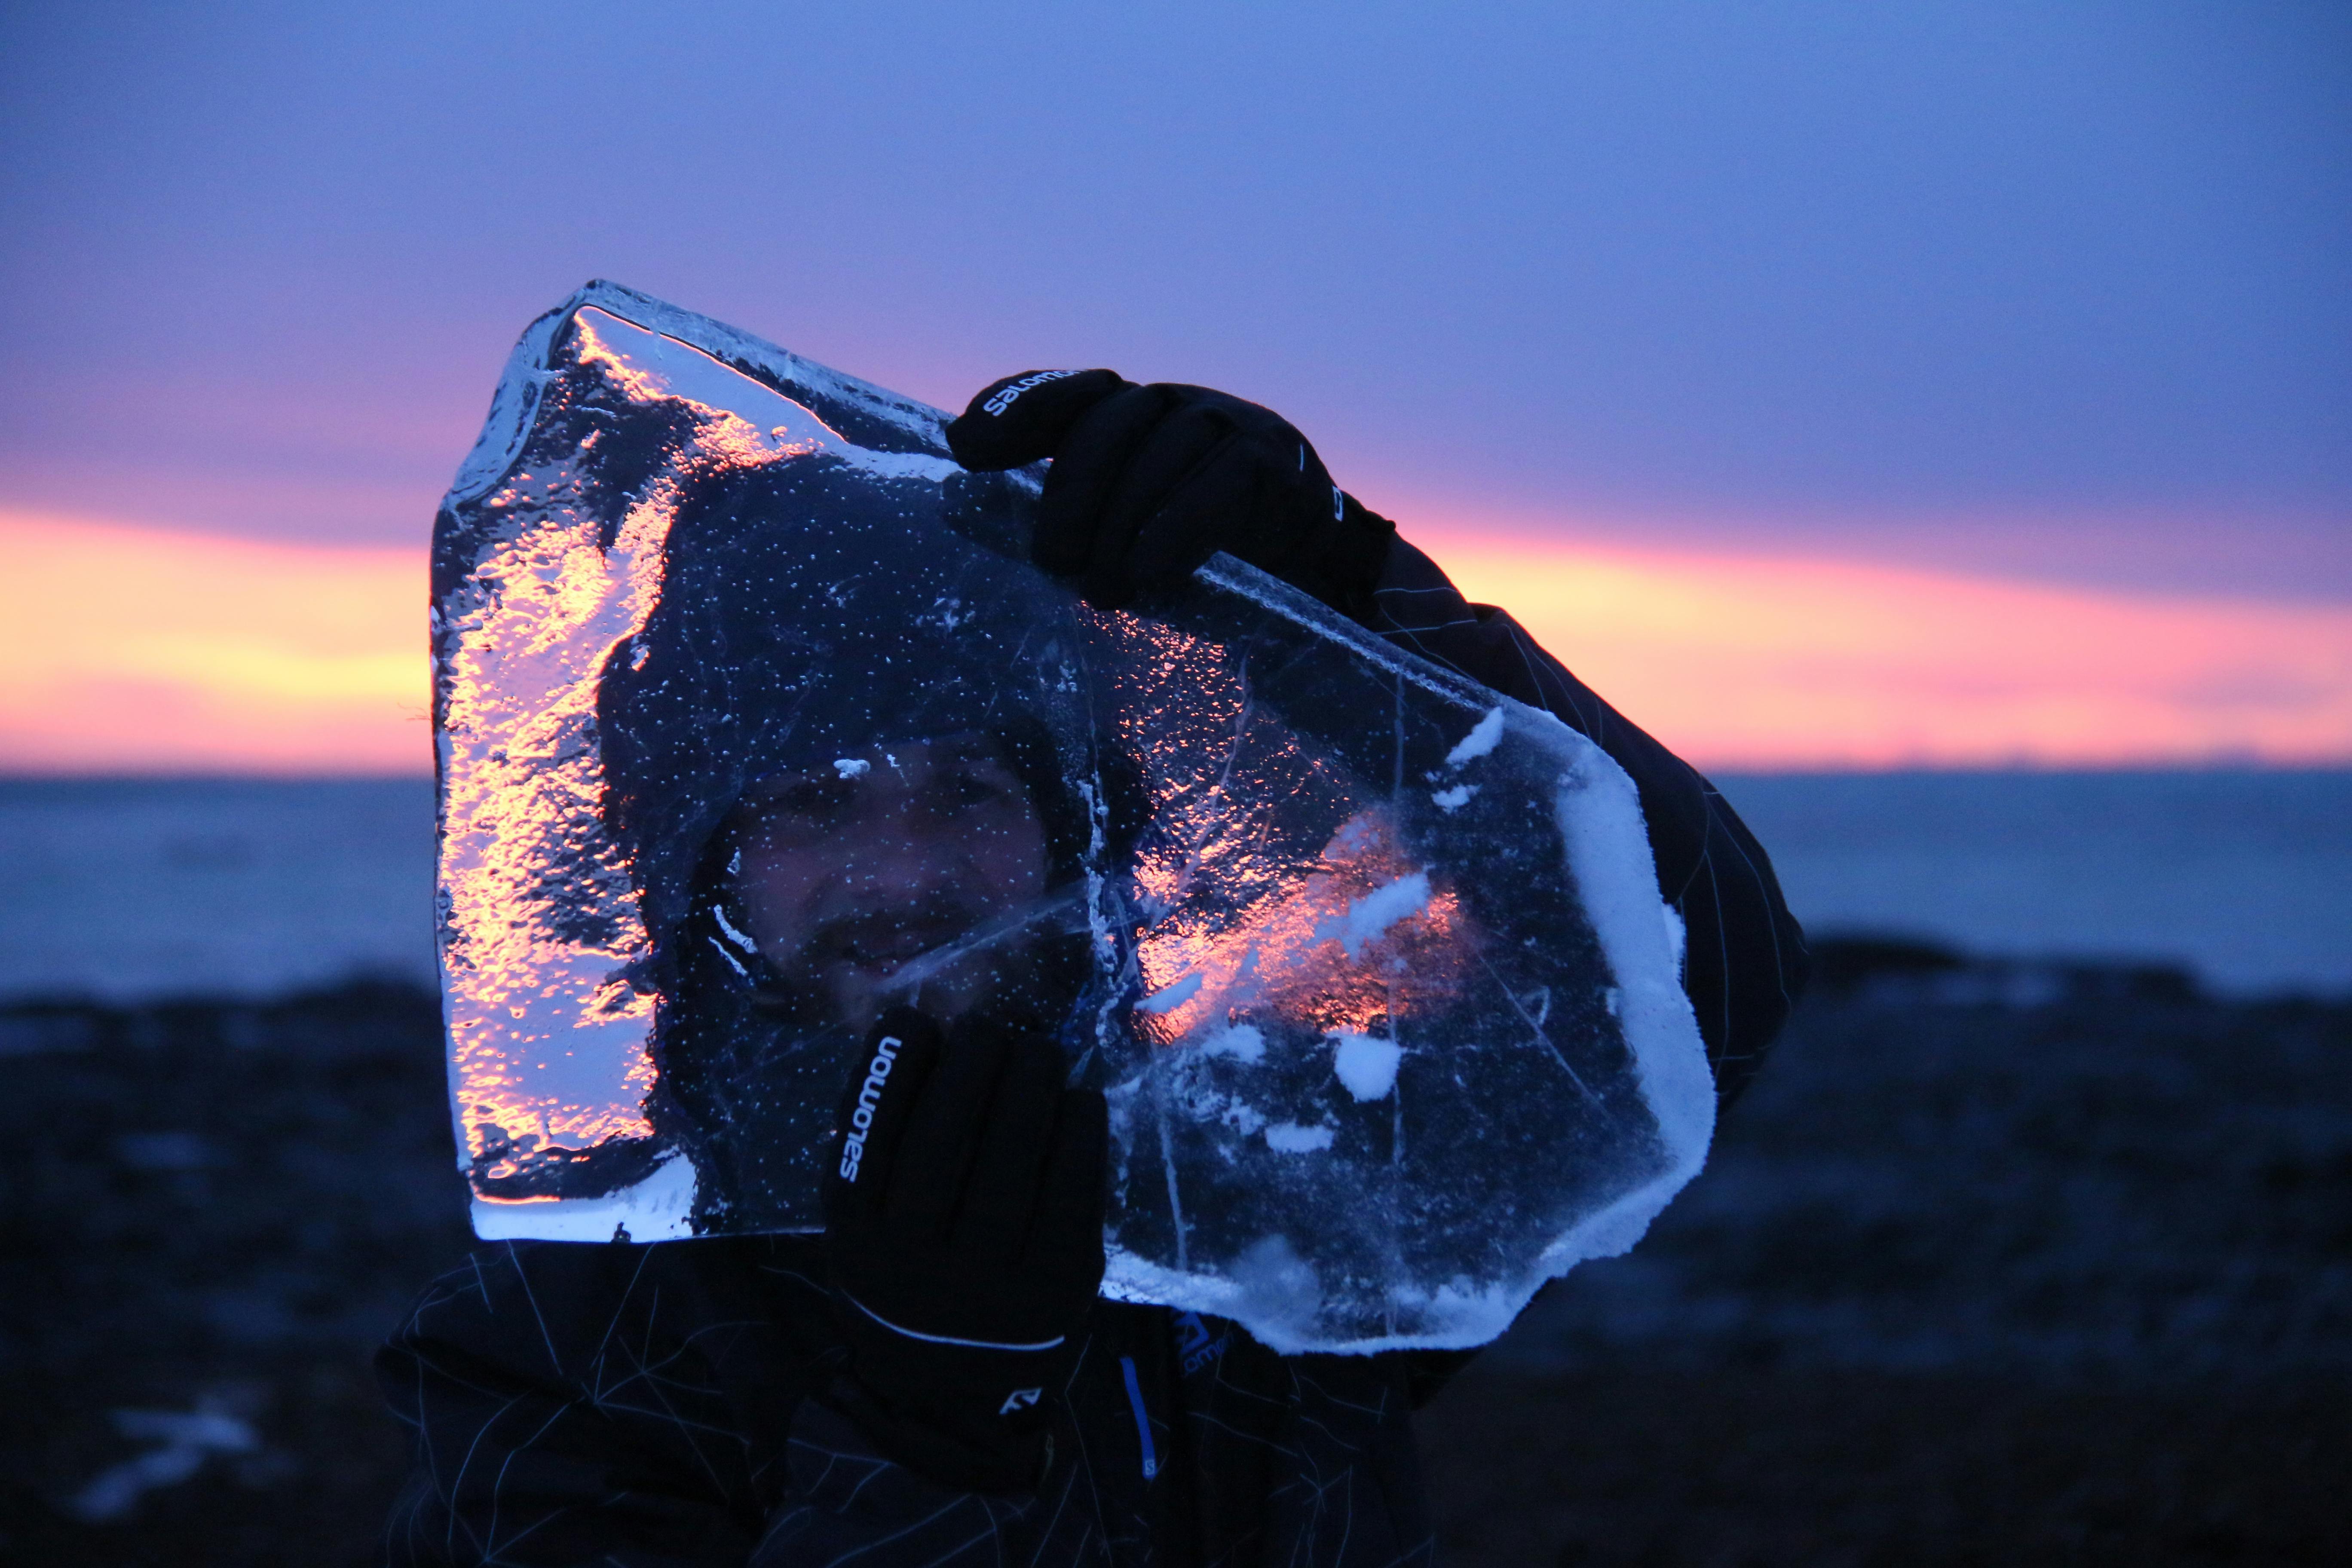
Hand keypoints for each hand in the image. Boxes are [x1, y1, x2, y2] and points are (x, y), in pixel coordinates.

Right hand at [822, 1006, 1106, 1488]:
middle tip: (989, 1027)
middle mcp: (916, 1269)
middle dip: (971, 1064)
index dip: (893, 1067)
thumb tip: (912, 1033)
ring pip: (1015, 1157)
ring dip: (1030, 1084)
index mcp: (858, 1246)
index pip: (870, 1137)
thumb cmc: (909, 1279)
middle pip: (946, 1139)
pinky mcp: (1059, 1290)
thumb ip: (875, 1150)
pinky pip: (1075, 1190)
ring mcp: (991, 1284)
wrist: (955, 1392)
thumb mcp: (866, 1230)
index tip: (916, 1019)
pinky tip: (1078, 1099)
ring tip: (1037, 1050)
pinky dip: (1079, 1132)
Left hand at [944, 369, 1394, 616]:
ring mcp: (1234, 424)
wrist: (1321, 579)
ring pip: (1159, 452)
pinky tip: (1149, 575)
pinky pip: (1216, 486)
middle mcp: (1182, 404)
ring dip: (1120, 524)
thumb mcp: (1121, 539)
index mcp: (1138, 415)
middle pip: (1108, 421)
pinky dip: (1174, 532)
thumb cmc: (1205, 562)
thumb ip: (1050, 517)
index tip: (965, 446)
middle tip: (1048, 562)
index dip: (1014, 409)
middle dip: (1068, 491)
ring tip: (1101, 590)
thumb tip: (952, 506)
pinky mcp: (1278, 461)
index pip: (1068, 394)